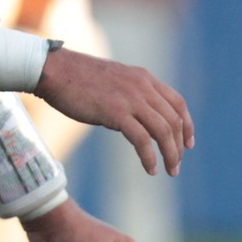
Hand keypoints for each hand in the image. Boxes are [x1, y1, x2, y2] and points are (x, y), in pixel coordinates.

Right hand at [34, 49, 192, 175]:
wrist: (54, 71)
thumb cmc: (76, 77)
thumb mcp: (113, 80)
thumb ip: (129, 94)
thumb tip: (135, 118)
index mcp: (143, 78)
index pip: (177, 103)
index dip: (187, 125)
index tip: (187, 144)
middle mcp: (142, 87)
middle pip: (174, 120)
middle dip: (179, 146)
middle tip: (176, 165)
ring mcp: (130, 99)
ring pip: (163, 131)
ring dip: (170, 154)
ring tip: (169, 171)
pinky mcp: (116, 112)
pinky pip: (142, 140)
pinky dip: (149, 157)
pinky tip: (150, 168)